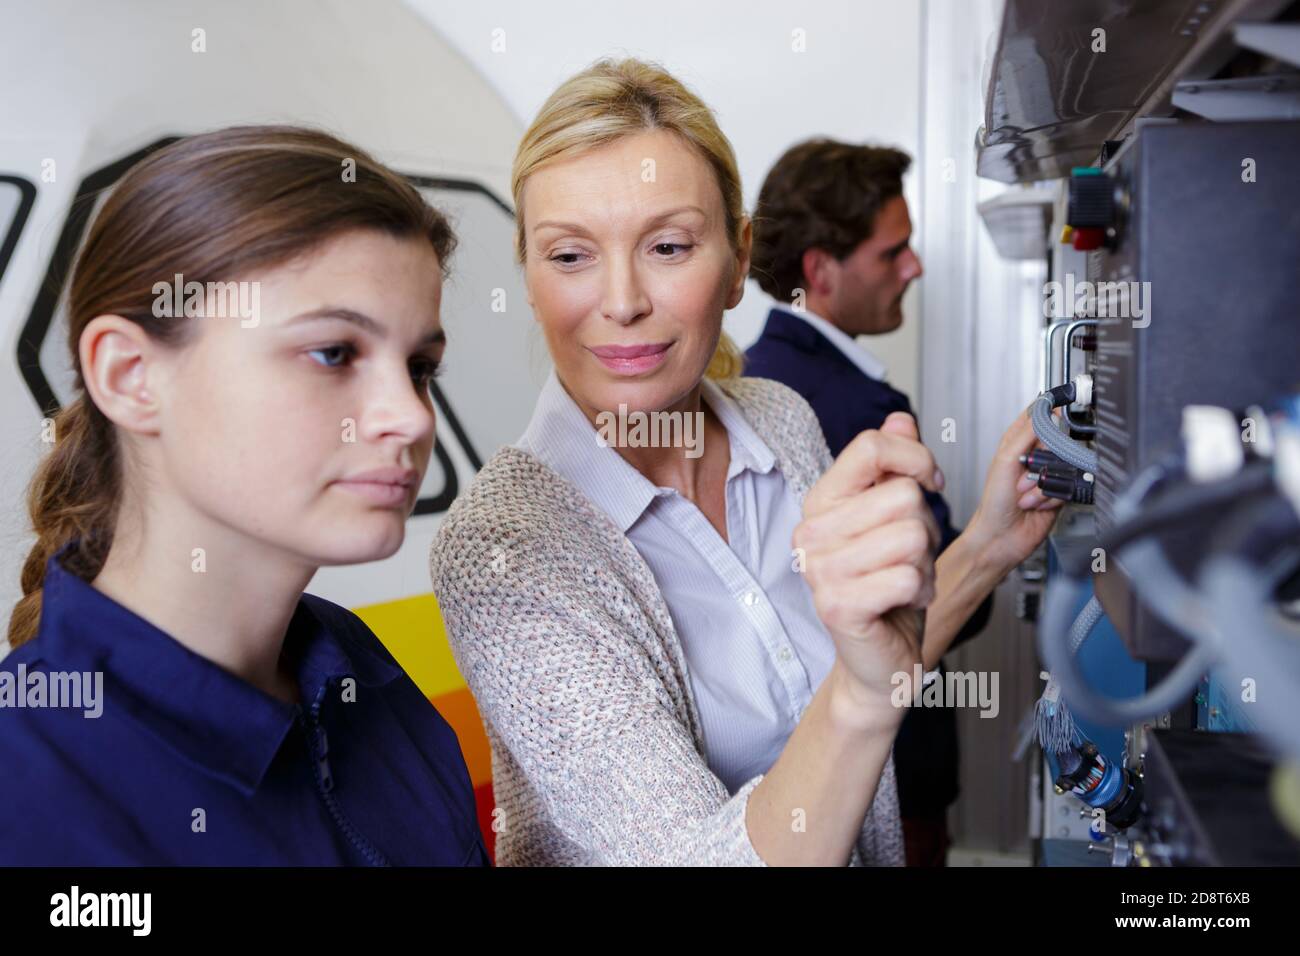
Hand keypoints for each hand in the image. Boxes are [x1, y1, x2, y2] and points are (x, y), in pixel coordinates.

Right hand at [795, 412, 941, 723]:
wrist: (880, 661)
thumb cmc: (888, 590)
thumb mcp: (895, 518)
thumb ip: (894, 466)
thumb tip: (900, 418)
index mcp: (822, 502)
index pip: (871, 446)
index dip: (916, 459)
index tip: (929, 483)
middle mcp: (811, 532)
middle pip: (903, 495)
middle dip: (926, 528)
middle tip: (910, 556)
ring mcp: (819, 570)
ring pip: (911, 535)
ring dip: (925, 563)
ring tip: (905, 580)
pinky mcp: (837, 605)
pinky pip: (907, 575)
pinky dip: (920, 591)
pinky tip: (902, 602)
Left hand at [964, 407, 1063, 576]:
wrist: (1000, 538)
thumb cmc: (994, 503)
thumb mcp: (1005, 461)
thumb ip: (1026, 435)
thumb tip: (1046, 412)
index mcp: (1016, 445)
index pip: (1038, 419)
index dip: (1047, 418)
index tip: (1053, 419)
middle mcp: (1033, 459)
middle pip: (1057, 444)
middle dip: (1043, 463)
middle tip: (1026, 475)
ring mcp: (1046, 477)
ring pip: (1063, 468)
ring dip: (1042, 486)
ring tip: (1025, 495)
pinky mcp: (1057, 495)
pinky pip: (1066, 489)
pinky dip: (1049, 499)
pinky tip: (1034, 506)